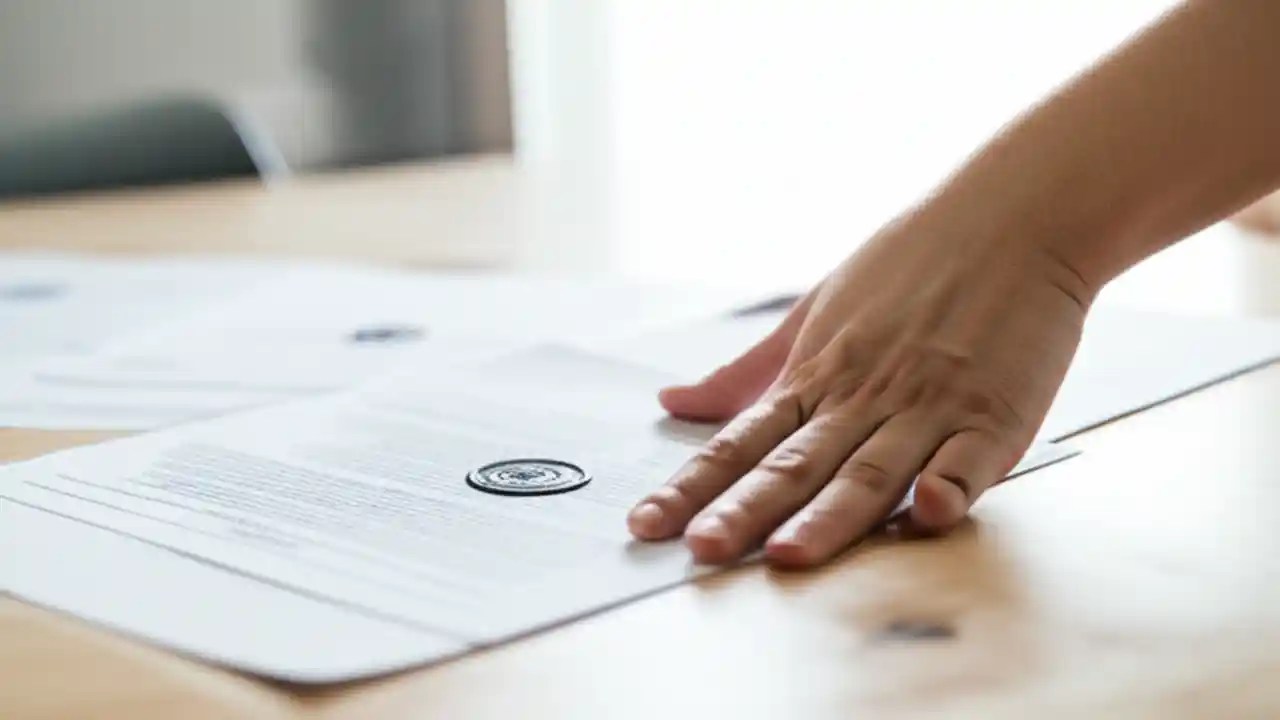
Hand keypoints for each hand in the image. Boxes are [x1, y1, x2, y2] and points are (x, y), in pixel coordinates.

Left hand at [626, 211, 1091, 566]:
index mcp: (817, 375)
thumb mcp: (815, 309)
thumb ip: (748, 370)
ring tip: (790, 553)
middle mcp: (863, 395)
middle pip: (796, 464)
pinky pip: (969, 458)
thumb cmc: (911, 262)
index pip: (741, 442)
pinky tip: (929, 514)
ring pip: (873, 470)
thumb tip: (673, 403)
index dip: (693, 486)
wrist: (1013, 216)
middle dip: (746, 511)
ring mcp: (929, 404)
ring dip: (831, 515)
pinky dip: (950, 485)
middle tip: (702, 551)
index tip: (647, 526)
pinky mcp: (996, 411)